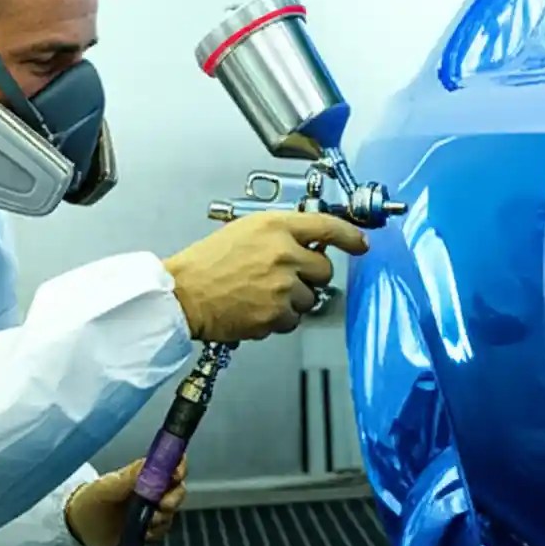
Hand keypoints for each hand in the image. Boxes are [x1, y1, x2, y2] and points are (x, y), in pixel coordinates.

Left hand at [64, 457, 187, 545]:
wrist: (80, 527)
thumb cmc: (91, 500)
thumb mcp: (106, 487)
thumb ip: (128, 477)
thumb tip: (150, 464)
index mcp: (144, 474)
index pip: (171, 463)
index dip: (179, 467)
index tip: (175, 476)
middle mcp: (152, 489)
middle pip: (178, 489)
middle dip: (174, 498)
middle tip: (162, 506)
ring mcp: (152, 509)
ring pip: (172, 511)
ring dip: (164, 517)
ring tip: (147, 522)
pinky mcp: (150, 529)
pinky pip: (163, 530)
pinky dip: (156, 533)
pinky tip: (143, 533)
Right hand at [163, 211, 368, 341]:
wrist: (183, 294)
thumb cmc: (206, 264)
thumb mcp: (244, 231)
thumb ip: (279, 234)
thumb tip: (308, 243)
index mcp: (275, 227)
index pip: (327, 226)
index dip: (349, 236)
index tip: (361, 243)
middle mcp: (284, 254)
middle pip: (325, 269)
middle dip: (311, 276)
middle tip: (285, 278)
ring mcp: (282, 286)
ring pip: (311, 298)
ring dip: (294, 300)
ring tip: (262, 294)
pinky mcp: (276, 314)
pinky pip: (293, 319)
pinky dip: (279, 318)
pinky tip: (256, 308)